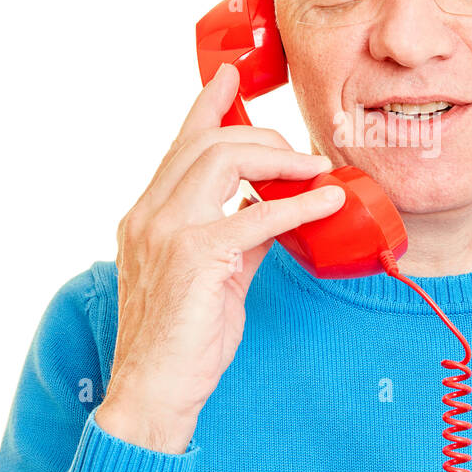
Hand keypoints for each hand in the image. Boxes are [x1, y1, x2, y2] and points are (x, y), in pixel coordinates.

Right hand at [92, 62, 344, 453]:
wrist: (153, 392)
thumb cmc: (181, 341)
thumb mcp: (211, 277)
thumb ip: (237, 238)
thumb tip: (275, 212)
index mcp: (147, 215)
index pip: (179, 145)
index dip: (207, 106)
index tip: (230, 78)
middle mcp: (150, 214)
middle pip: (208, 142)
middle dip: (263, 136)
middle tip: (301, 157)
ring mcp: (167, 232)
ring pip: (225, 158)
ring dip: (279, 158)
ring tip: (314, 171)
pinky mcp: (195, 257)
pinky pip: (256, 215)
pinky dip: (298, 204)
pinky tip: (325, 201)